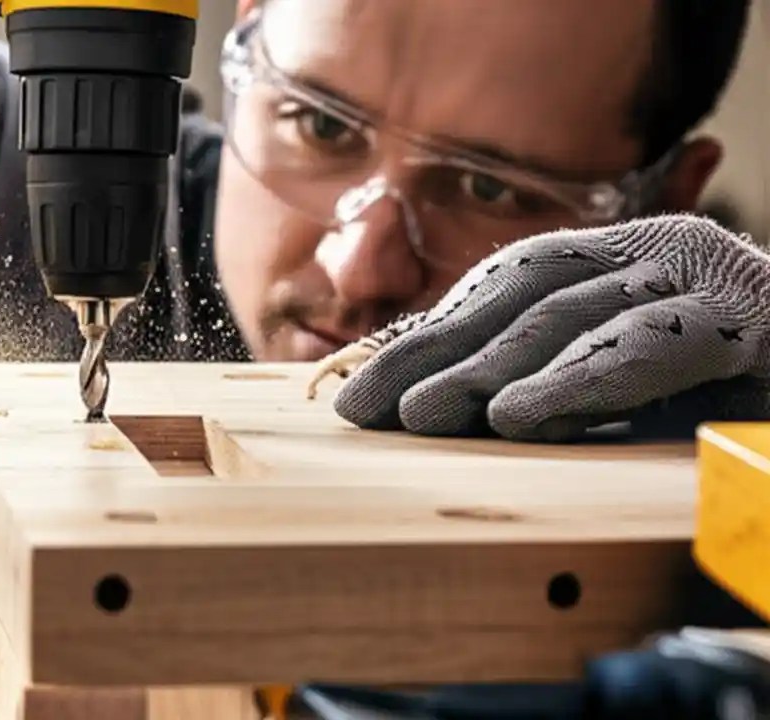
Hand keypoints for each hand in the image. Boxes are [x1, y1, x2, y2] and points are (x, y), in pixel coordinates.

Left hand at [332, 214, 769, 441]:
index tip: (359, 391)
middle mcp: (656, 252)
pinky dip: (577, 381)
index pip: (502, 291)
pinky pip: (650, 346)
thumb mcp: (615, 377)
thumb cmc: (721, 387)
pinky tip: (517, 414)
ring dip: (488, 368)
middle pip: (522, 295)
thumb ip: (541, 375)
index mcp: (618, 259)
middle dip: (436, 352)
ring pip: (572, 317)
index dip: (427, 336)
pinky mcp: (750, 322)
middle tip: (369, 407)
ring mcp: (704, 277)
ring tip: (422, 414)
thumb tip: (426, 400)